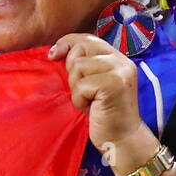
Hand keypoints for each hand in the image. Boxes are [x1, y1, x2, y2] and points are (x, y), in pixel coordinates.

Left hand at [49, 33, 156, 171]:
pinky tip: (91, 108)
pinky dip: (79, 100)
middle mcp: (122, 61)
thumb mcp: (93, 83)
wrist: (121, 138)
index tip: (54, 54)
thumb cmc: (103, 113)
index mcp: (117, 58)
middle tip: (83, 90)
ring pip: (79, 67)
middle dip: (72, 70)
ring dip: (76, 88)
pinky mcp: (114, 85)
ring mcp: (120, 72)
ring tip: (90, 100)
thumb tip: (56, 51)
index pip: (88, 37)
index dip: (68, 42)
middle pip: (81, 48)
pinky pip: (81, 85)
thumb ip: (84, 65)